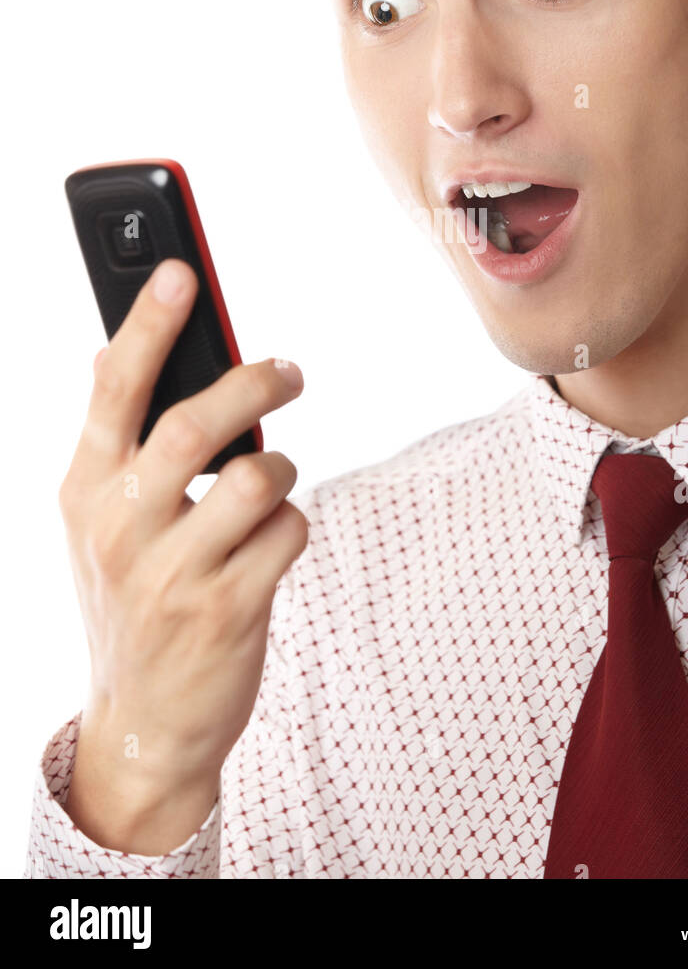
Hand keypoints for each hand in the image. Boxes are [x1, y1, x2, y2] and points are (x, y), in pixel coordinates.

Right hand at [59, 258, 306, 852]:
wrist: (142, 726)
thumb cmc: (130, 602)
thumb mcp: (94, 525)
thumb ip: (109, 441)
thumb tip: (105, 351)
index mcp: (84, 492)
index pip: (112, 392)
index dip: (147, 325)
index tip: (181, 271)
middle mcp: (120, 528)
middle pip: (192, 425)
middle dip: (251, 382)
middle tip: (288, 370)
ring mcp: (171, 574)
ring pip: (256, 477)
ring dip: (280, 469)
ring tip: (269, 486)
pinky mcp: (226, 611)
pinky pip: (289, 530)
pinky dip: (293, 526)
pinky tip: (270, 548)